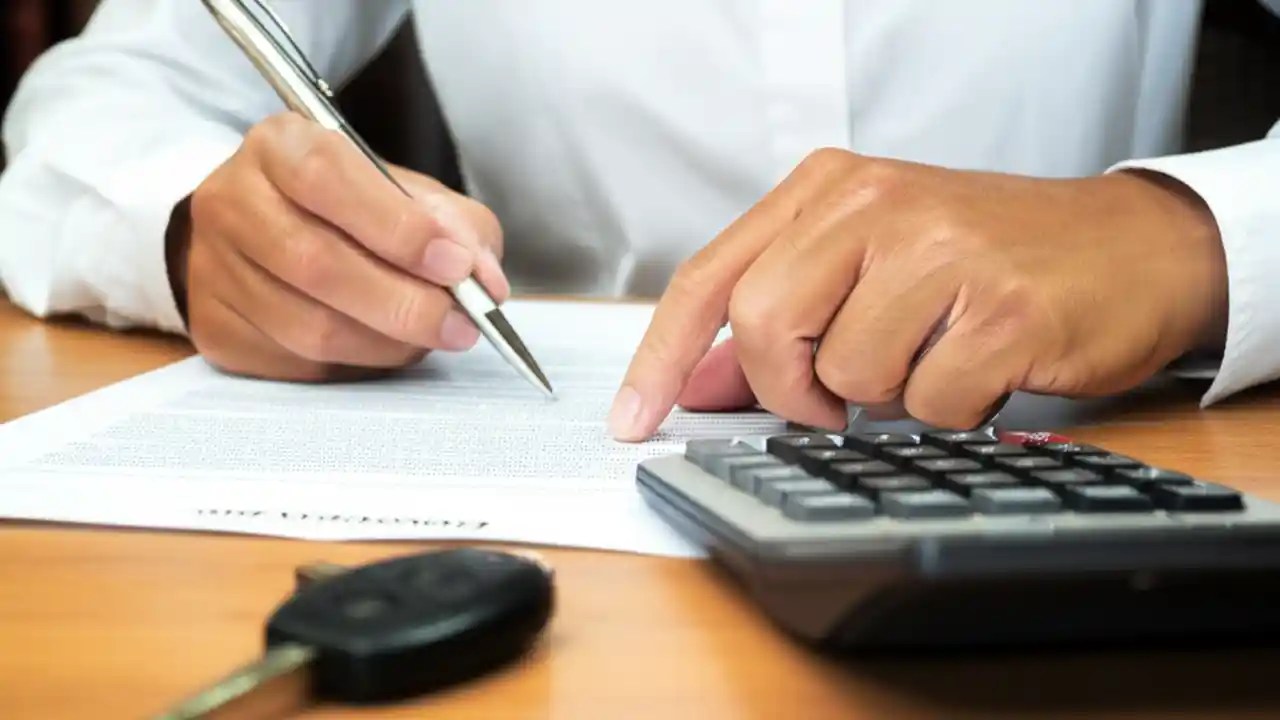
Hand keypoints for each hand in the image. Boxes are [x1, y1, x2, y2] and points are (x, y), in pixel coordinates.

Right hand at [173, 112, 508, 381]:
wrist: (266, 231)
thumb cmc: (349, 209)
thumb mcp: (409, 193)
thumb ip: (457, 226)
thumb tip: (484, 282)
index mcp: (280, 146)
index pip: (330, 179)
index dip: (398, 228)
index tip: (455, 265)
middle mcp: (233, 201)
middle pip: (316, 264)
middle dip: (404, 304)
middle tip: (460, 324)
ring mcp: (214, 269)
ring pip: (309, 327)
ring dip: (387, 343)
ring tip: (430, 336)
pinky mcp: (217, 329)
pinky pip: (297, 363)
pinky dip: (356, 363)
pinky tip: (383, 346)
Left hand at [610, 149, 1227, 439]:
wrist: (1129, 247)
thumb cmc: (990, 257)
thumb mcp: (870, 266)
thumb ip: (779, 317)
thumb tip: (697, 383)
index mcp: (830, 188)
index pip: (711, 275)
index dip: (662, 356)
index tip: (634, 418)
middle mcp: (877, 203)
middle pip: (762, 324)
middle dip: (788, 386)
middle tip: (832, 396)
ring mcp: (943, 249)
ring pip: (847, 372)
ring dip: (885, 394)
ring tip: (933, 356)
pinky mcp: (1003, 306)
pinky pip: (929, 402)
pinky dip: (950, 407)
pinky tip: (981, 368)